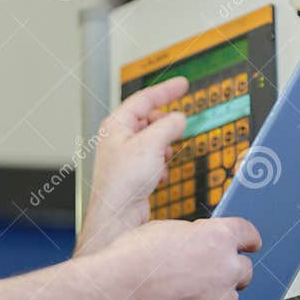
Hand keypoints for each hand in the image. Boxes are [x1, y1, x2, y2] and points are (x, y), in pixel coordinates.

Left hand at [77, 77, 187, 252]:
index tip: (182, 84)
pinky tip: (160, 173)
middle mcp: (118, 138)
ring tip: (165, 155)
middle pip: (148, 119)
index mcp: (116, 124)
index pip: (144, 99)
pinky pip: (153, 159)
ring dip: (164, 146)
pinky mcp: (132, 172)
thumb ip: (167, 126)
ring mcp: (125, 155)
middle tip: (179, 127)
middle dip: (166, 124)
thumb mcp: (151, 144)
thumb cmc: (122, 182)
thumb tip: (178, 118)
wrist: (117, 215)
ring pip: (152, 140)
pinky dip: (161, 163)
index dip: (166, 90)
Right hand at [97, 217, 261, 299]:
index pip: (248, 234)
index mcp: (217, 236)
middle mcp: (227, 267)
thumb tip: (202, 242)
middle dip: (228, 269)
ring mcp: (222, 299)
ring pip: (229, 296)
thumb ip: (194, 236)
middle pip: (245, 269)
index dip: (247, 239)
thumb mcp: (165, 230)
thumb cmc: (133, 258)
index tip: (249, 244)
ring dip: (214, 294)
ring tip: (180, 292)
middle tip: (202, 272)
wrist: (117, 294)